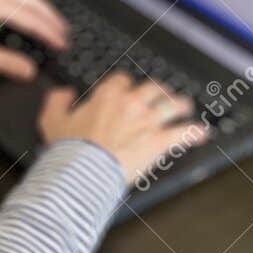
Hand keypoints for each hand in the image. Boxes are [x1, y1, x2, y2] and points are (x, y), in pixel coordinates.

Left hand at [0, 0, 68, 80]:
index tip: (62, 45)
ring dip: (40, 6)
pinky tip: (24, 6)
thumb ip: (4, 63)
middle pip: (34, 2)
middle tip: (64, 32)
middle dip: (51, 18)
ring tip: (50, 18)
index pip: (33, 21)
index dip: (50, 34)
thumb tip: (28, 71)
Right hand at [37, 71, 211, 186]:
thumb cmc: (69, 150)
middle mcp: (131, 102)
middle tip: (162, 95)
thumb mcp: (51, 121)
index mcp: (107, 95)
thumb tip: (64, 93)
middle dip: (159, 91)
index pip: (122, 79)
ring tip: (185, 107)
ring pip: (172, 105)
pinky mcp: (160, 141)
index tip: (126, 89)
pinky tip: (201, 134)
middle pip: (153, 88)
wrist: (84, 172)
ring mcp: (148, 121)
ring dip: (180, 105)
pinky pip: (184, 133)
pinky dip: (194, 133)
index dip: (126, 84)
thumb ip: (56, 101)